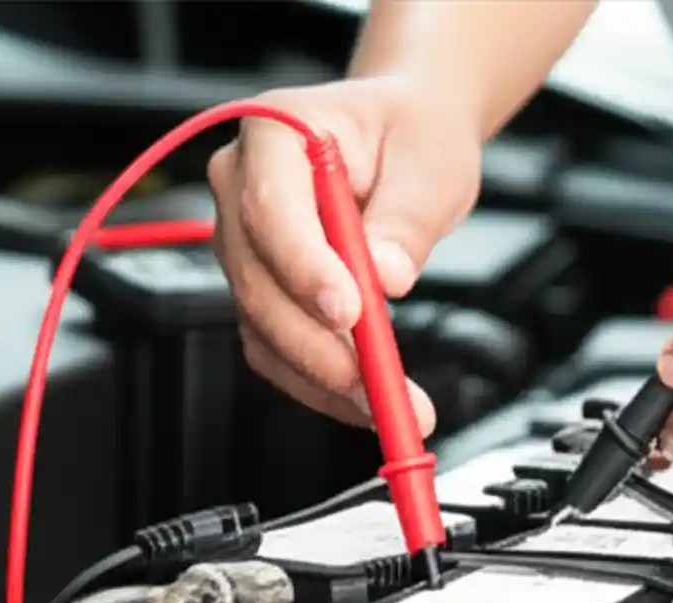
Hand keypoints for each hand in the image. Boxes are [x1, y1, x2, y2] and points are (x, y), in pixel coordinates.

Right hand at [208, 78, 483, 435]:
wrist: (403, 138)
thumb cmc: (412, 135)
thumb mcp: (431, 166)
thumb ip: (405, 221)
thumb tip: (386, 278)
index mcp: (275, 129)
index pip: (271, 207)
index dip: (304, 267)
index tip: (350, 312)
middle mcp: (241, 184)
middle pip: (257, 278)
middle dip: (319, 343)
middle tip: (381, 384)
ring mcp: (243, 239)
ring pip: (261, 324)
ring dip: (322, 375)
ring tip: (391, 404)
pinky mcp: (259, 285)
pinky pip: (274, 347)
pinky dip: (318, 383)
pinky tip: (364, 401)